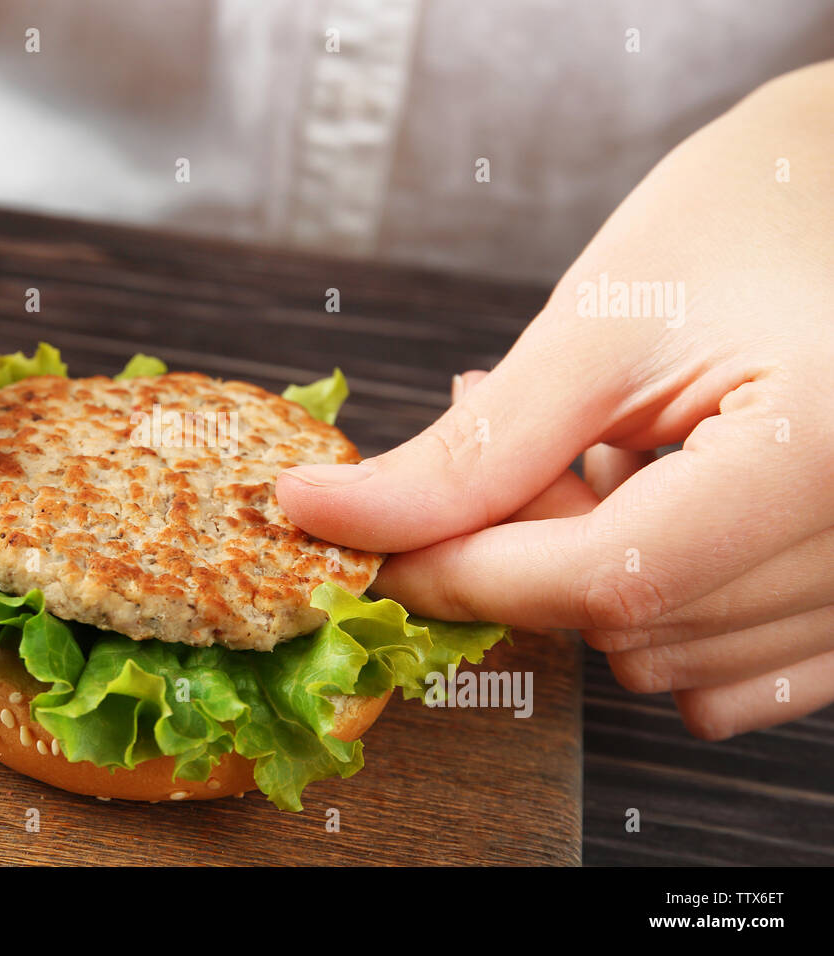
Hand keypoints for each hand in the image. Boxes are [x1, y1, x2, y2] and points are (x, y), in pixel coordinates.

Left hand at [278, 61, 833, 739]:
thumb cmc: (739, 223)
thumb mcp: (598, 324)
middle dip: (537, 558)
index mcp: (820, 452)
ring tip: (613, 461)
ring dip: (600, 583)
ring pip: (674, 666)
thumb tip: (326, 515)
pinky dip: (667, 618)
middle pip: (636, 627)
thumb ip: (469, 451)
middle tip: (533, 453)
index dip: (466, 573)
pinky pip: (736, 681)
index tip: (377, 550)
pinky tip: (665, 519)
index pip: (610, 578)